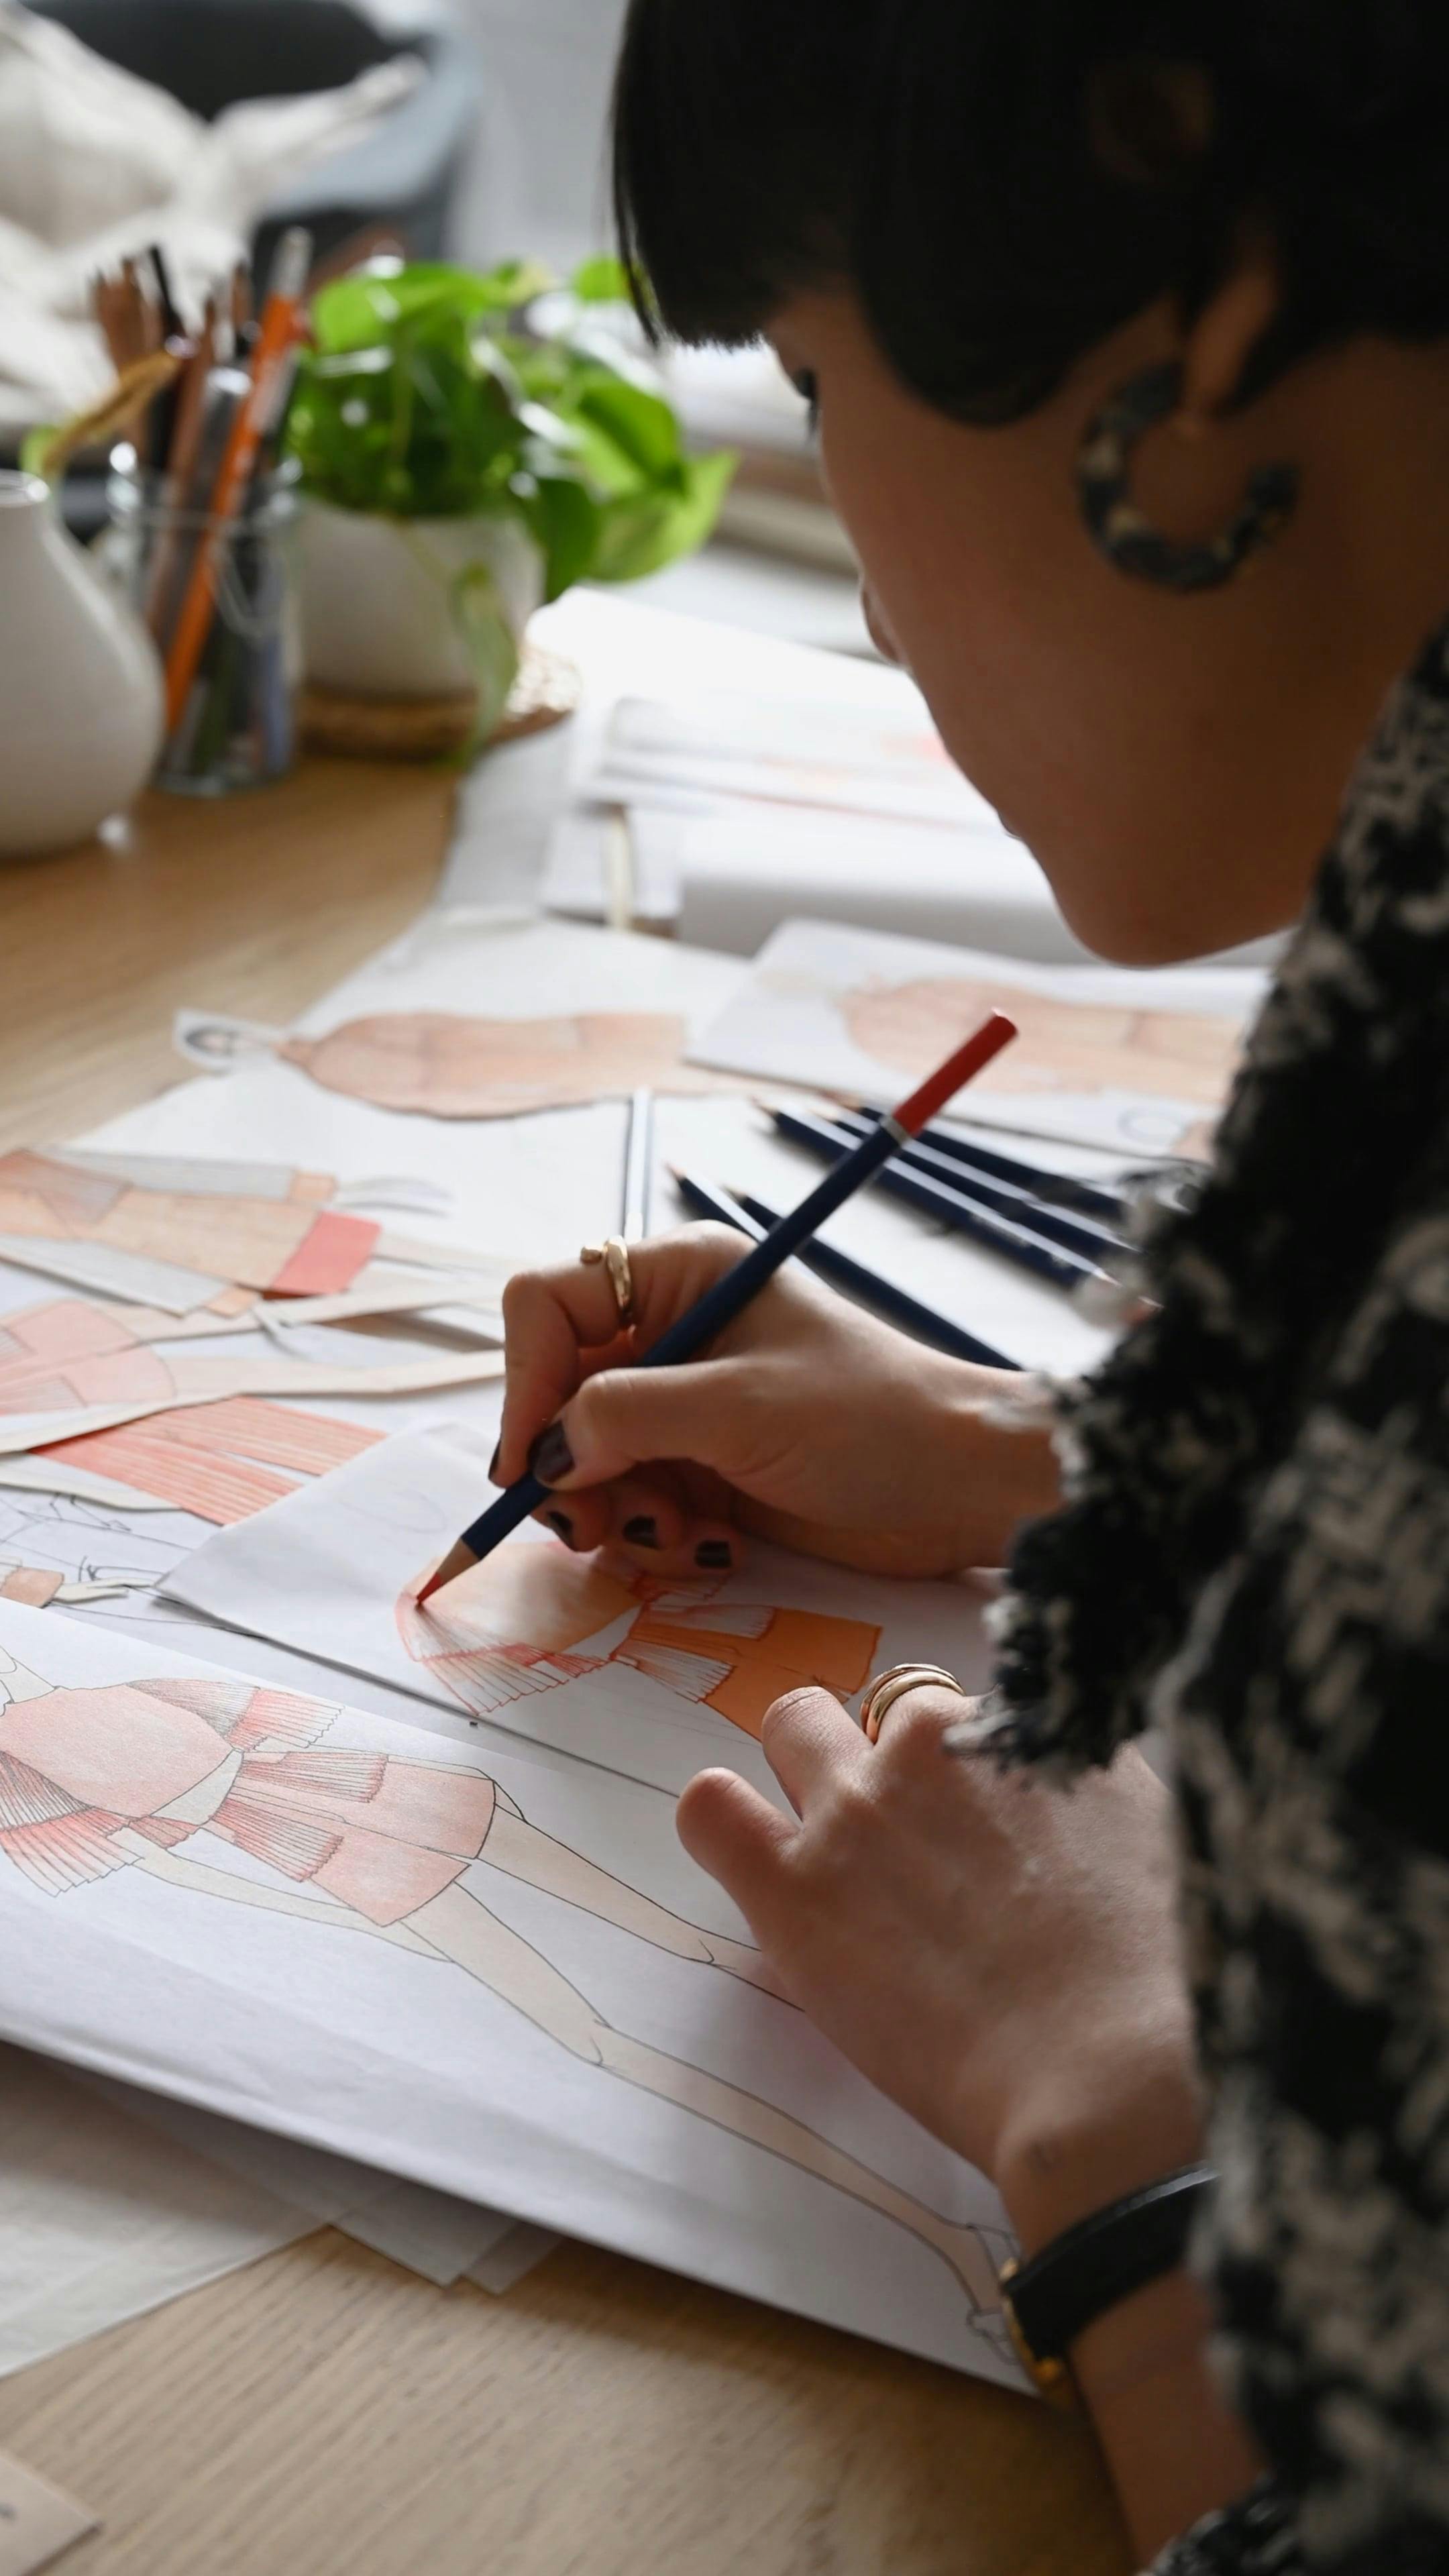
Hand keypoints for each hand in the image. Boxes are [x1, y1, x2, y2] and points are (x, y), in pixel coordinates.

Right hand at [494, 1223, 1058, 1578]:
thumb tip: (545, 1453)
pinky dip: (650, 1535)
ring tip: (673, 1535)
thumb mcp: (740, 1409)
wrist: (960, 1486)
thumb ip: (626, 1418)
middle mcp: (672, 1332)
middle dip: (566, 1465)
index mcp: (681, 1276)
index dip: (524, 1381)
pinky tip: (706, 1547)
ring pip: (585, 1458)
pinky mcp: (703, 1468)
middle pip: (555, 1392)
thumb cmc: (871, 1420)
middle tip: (591, 1525)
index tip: (530, 1461)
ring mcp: (685, 1404)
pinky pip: (630, 1501)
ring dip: (613, 1510)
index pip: (549, 1305)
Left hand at [688, 1682, 1262, 2561]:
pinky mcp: (791, 1889)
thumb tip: (1062, 1783)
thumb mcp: (1160, 1836)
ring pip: (794, 1723)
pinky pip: (710, 1808)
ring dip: (808, 1771)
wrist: (1114, 2079)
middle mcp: (935, 1744)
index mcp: (1023, 1728)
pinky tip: (750, 1859)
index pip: (966, 1704)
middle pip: (884, 1703)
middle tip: (913, 1850)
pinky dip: (722, 1821)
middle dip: (891, 1756)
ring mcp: (856, 1809)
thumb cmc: (1164, 1978)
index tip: (981, 1828)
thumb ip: (1092, 1789)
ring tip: (834, 1857)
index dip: (970, 1769)